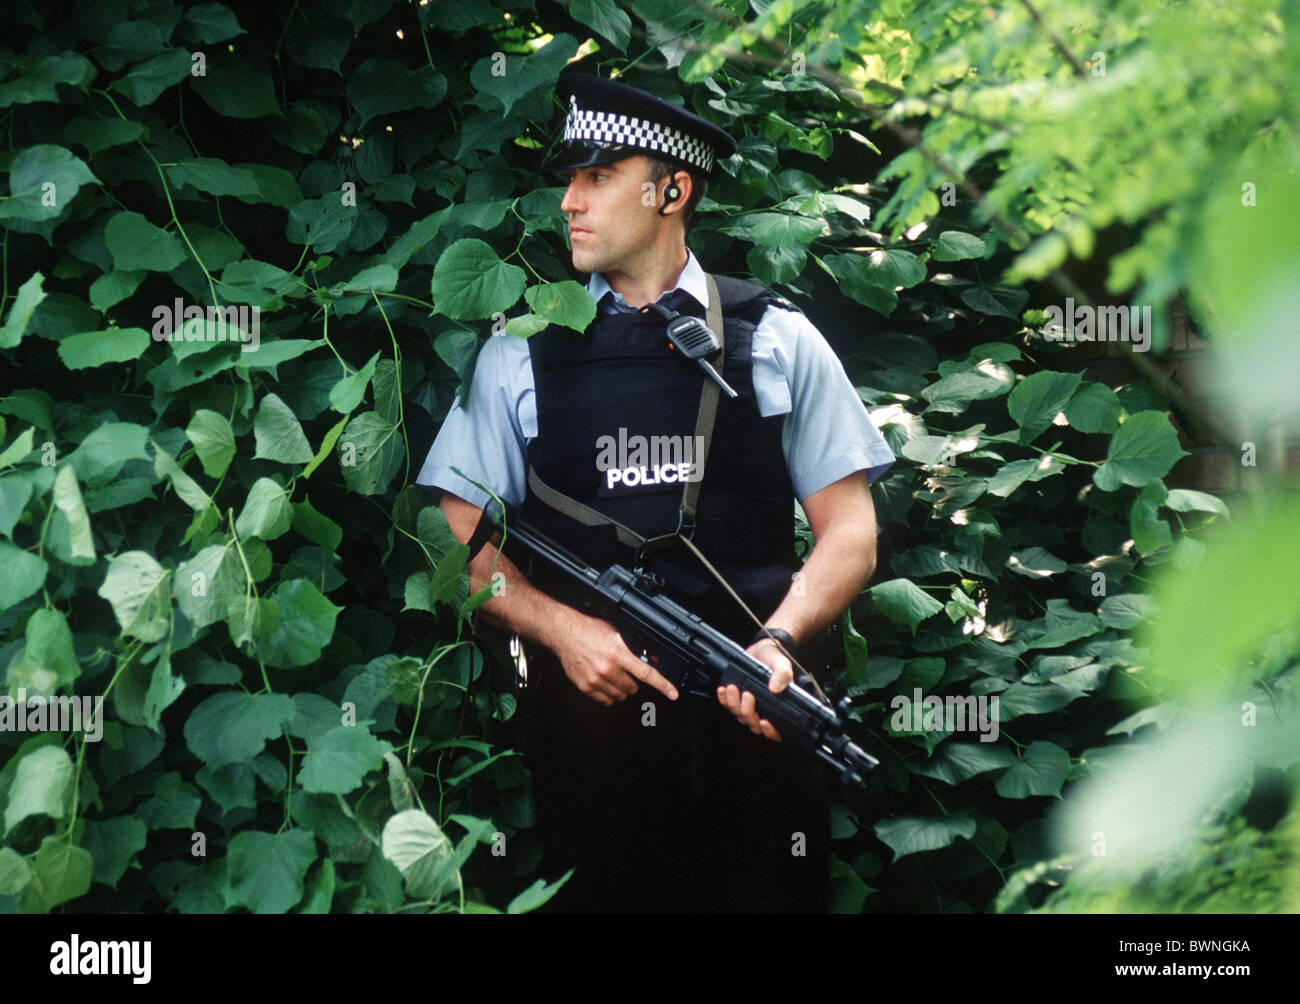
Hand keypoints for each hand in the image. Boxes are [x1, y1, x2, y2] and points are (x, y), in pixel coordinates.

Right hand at [550, 608, 679, 705]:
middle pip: (632, 688)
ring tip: (612, 674)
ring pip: (620, 696)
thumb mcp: (615, 634)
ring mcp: (595, 679)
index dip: (662, 685)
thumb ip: (629, 649)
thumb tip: (643, 660)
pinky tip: (604, 682)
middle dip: (633, 682)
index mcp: (618, 653)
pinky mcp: (585, 686)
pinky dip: (608, 694)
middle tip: (624, 672)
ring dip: (620, 689)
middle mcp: (607, 668)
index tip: (673, 694)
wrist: (564, 633)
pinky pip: (605, 700)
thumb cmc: (589, 630)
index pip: (645, 673)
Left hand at [716, 637, 792, 742]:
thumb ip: (782, 675)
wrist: (762, 650)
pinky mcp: (737, 698)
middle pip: (753, 724)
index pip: (776, 730)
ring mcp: (749, 705)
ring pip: (739, 715)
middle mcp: (764, 709)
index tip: (764, 722)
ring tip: (733, 688)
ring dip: (734, 704)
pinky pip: (728, 705)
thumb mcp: (782, 664)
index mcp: (779, 706)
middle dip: (748, 712)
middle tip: (747, 695)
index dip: (770, 731)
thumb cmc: (775, 659)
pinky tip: (723, 690)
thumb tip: (775, 688)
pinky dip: (724, 699)